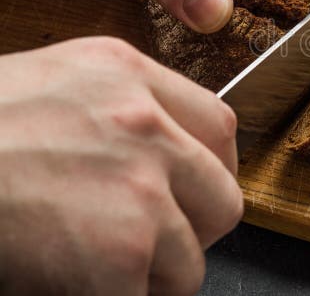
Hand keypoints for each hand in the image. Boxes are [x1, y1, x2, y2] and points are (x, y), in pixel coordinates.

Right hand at [0, 37, 241, 294]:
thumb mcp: (48, 85)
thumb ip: (117, 111)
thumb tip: (165, 154)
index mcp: (126, 73)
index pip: (221, 126)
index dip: (211, 171)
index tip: (193, 195)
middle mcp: (144, 124)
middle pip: (223, 198)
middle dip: (191, 232)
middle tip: (146, 245)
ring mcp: (137, 188)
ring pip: (191, 262)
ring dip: (150, 277)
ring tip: (93, 267)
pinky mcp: (119, 253)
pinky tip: (70, 283)